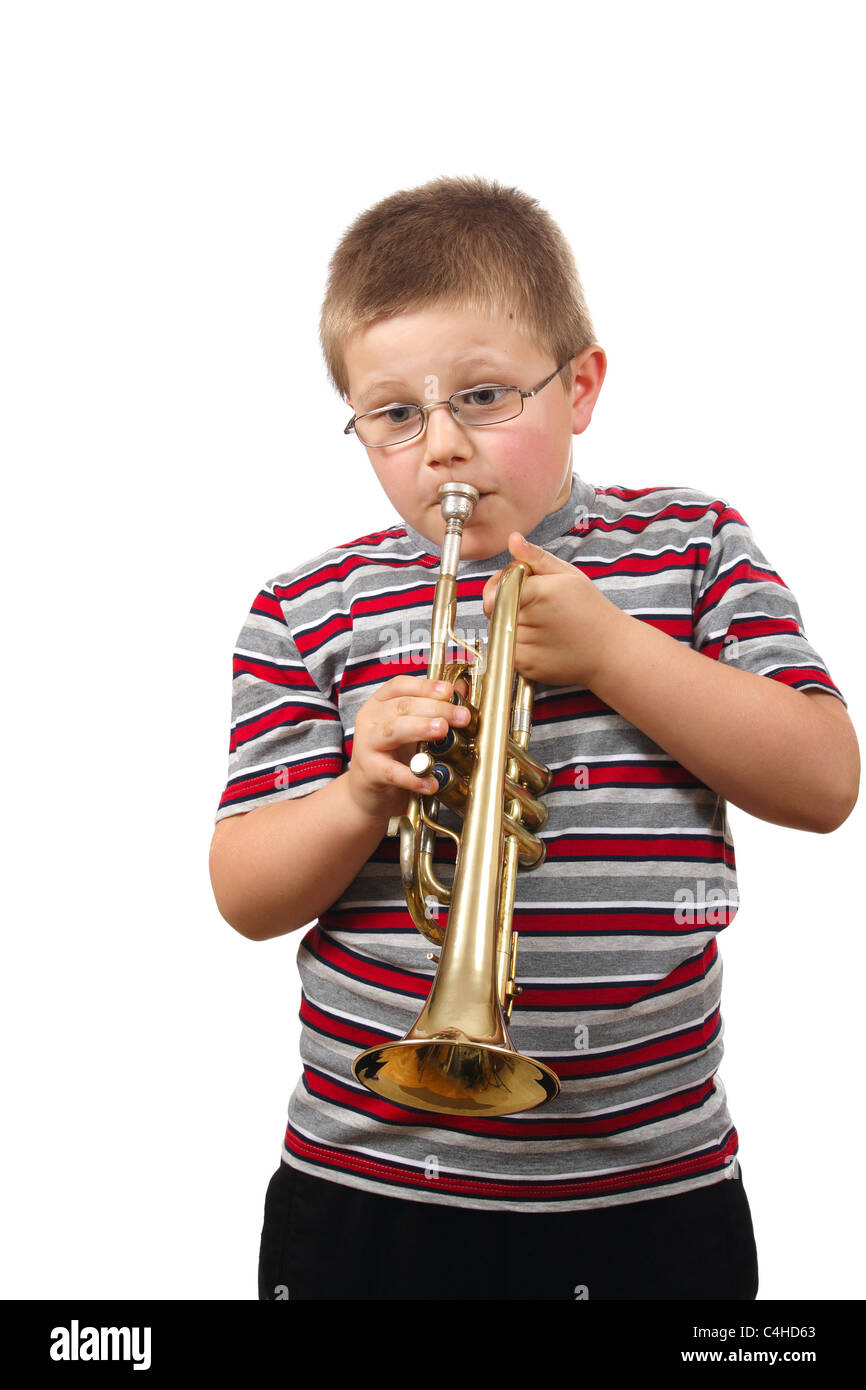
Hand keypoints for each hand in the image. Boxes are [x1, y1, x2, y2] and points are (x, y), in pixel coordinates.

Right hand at [345, 676, 471, 820]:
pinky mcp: (370, 771)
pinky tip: (431, 782)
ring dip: (420, 728)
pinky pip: (393, 772)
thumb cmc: (393, 753)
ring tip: (442, 730)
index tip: (448, 691)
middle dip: (435, 708)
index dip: (425, 686)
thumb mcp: (412, 725)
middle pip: (402, 706)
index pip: (400, 686)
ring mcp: (368, 744)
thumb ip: (435, 707)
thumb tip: (462, 689)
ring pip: (394, 730)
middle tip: (460, 716)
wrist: (368, 789)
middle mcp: (371, 719)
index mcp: (380, 702)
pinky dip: (414, 777)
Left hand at [481, 532, 624, 687]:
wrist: (611, 652)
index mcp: (538, 592)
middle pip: (495, 607)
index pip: (500, 584)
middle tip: (537, 605)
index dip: (509, 582)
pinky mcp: (525, 666)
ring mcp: (525, 646)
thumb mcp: (569, 575)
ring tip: (541, 624)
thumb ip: (536, 557)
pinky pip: (505, 649)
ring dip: (510, 623)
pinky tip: (539, 640)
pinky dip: (515, 644)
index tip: (527, 584)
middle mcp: (528, 619)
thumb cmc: (591, 610)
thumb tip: (512, 539)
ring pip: (498, 628)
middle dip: (507, 602)